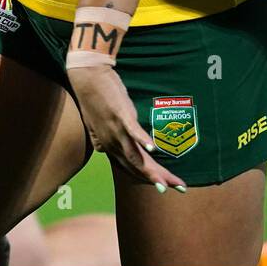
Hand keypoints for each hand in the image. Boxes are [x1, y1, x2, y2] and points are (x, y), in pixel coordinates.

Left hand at [65, 64, 185, 191]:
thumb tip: (103, 149)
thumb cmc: (95, 99)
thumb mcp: (98, 124)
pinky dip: (143, 141)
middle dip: (159, 179)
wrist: (85, 78)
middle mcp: (112, 144)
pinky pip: (132, 131)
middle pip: (138, 167)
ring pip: (136, 156)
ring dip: (153, 170)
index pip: (132, 169)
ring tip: (169, 181)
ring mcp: (116, 130)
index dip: (149, 178)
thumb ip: (103, 138)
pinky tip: (154, 149)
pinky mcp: (120, 115)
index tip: (166, 186)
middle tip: (180, 188)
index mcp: (109, 147)